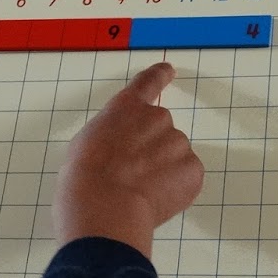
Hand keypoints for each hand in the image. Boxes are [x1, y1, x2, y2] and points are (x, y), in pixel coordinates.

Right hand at [53, 61, 203, 257]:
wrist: (104, 207)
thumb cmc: (85, 180)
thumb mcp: (87, 144)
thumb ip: (112, 135)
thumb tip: (121, 149)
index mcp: (126, 108)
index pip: (148, 83)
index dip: (159, 76)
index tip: (168, 70)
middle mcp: (156, 118)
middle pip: (161, 132)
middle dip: (152, 151)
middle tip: (131, 177)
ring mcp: (177, 143)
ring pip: (174, 157)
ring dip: (163, 171)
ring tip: (138, 192)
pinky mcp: (193, 169)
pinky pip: (187, 177)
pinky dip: (176, 189)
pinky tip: (154, 200)